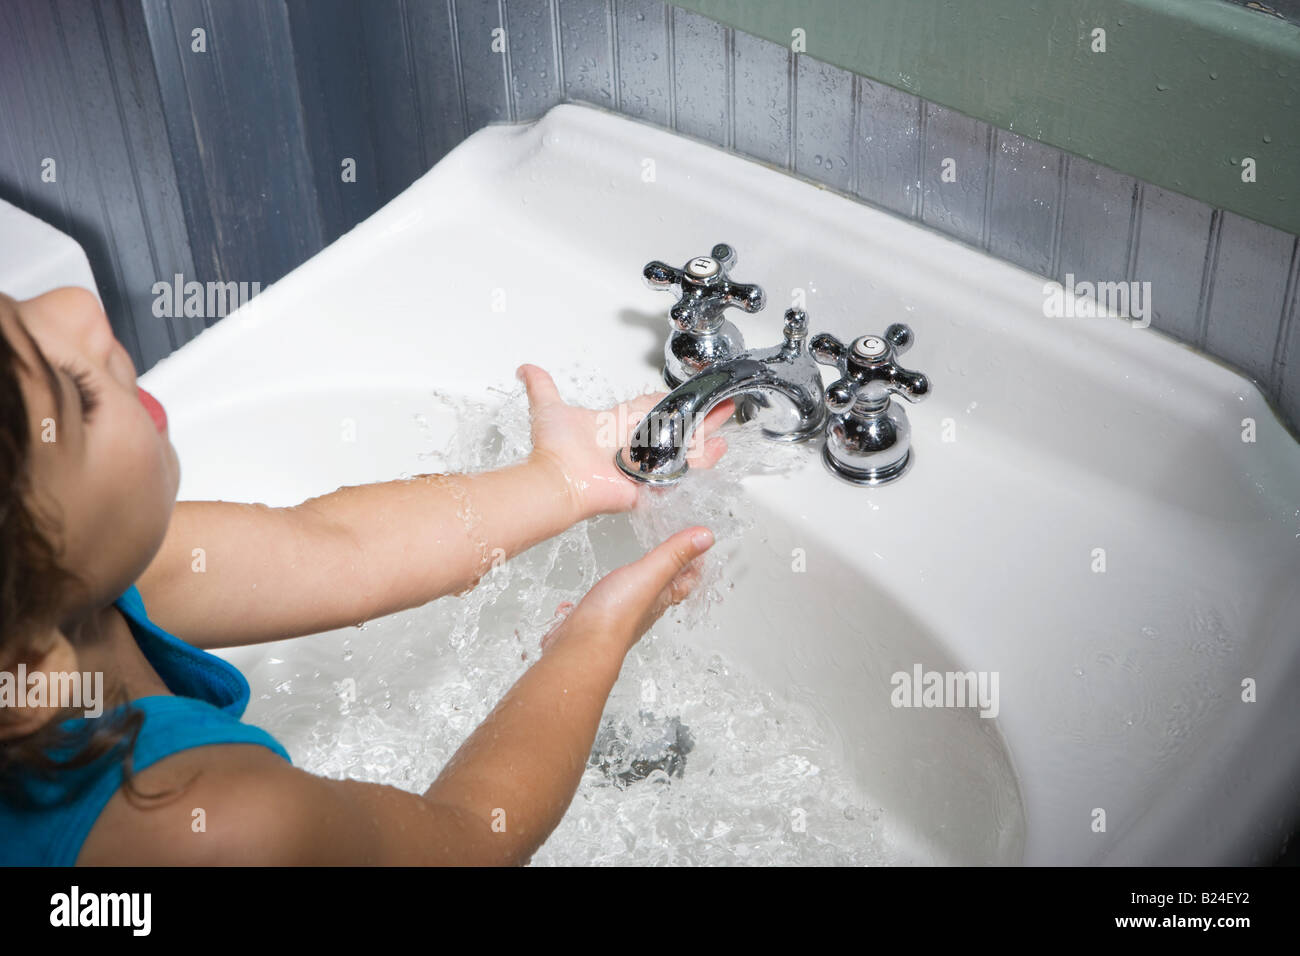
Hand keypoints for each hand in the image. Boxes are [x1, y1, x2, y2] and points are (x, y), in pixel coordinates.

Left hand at [517, 364, 732, 518]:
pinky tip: (721, 447)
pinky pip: (684, 470)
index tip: (688, 393)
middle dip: (699, 415)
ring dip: (706, 433)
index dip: (671, 400)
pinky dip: (704, 459)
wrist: (559, 481)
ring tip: (726, 421)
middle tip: (720, 404)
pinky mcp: (654, 480)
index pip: (652, 408)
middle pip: (676, 425)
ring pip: (684, 445)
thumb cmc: (554, 452)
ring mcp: (647, 462)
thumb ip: (542, 388)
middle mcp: (635, 444)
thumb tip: (526, 369)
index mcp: (617, 424)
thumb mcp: (549, 409)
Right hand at [541, 526, 714, 655]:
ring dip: (651, 579)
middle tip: (681, 556)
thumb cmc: (616, 614)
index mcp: (663, 594)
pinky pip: (620, 597)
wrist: (583, 642)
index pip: (688, 578)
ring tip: (653, 568)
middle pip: (669, 587)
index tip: (700, 545)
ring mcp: (625, 611)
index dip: (696, 561)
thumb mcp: (652, 573)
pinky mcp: (603, 613)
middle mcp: (647, 605)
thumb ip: (675, 553)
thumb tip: (705, 537)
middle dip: (676, 571)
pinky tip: (617, 586)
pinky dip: (624, 587)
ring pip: (645, 593)